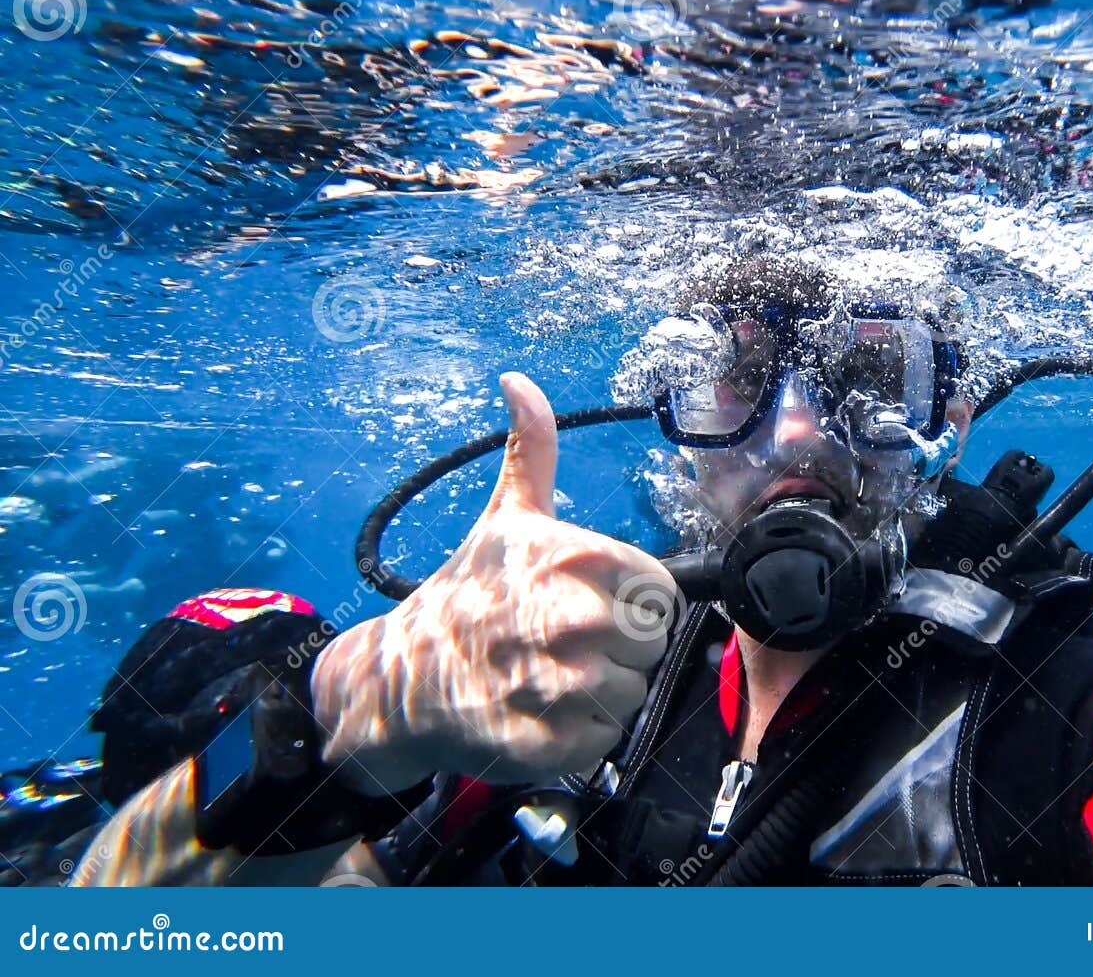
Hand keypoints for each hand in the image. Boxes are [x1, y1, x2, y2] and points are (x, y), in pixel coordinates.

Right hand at [312, 373, 677, 792]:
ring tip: (545, 678)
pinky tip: (535, 713)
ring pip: (631, 697)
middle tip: (560, 645)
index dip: (629, 604)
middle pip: (651, 647)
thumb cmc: (466, 594)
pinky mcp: (546, 743)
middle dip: (615, 651)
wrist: (398, 681)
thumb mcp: (506, 517)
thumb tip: (518, 380)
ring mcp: (558, 685)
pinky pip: (603, 741)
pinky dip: (574, 736)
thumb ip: (533, 450)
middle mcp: (573, 620)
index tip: (585, 605)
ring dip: (596, 696)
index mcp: (578, 560)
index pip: (661, 594)